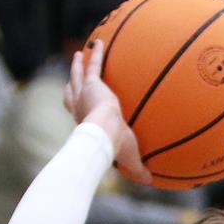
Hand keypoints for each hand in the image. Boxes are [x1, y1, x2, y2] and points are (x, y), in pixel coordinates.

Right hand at [64, 40, 150, 184]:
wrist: (104, 135)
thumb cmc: (114, 149)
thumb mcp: (129, 158)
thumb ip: (138, 168)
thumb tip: (151, 181)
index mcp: (85, 123)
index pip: (78, 113)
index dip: (77, 108)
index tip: (77, 103)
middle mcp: (80, 107)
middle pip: (72, 91)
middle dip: (73, 81)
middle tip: (74, 72)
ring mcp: (84, 95)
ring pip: (78, 76)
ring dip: (79, 65)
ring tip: (80, 54)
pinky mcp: (92, 85)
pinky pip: (94, 65)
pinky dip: (97, 53)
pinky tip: (100, 41)